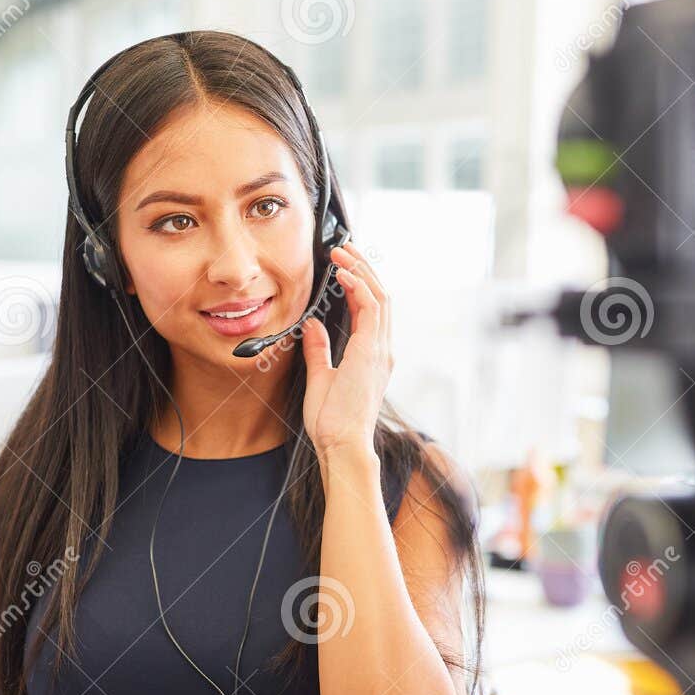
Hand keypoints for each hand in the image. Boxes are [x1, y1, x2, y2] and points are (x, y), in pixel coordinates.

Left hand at [301, 242, 391, 459]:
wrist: (342, 445)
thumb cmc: (332, 422)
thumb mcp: (320, 377)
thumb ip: (319, 349)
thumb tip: (312, 324)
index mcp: (372, 356)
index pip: (371, 309)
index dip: (359, 283)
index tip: (341, 266)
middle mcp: (382, 350)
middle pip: (381, 297)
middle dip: (362, 268)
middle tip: (342, 249)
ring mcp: (380, 351)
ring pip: (380, 297)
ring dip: (361, 271)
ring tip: (342, 254)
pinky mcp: (372, 352)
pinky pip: (372, 310)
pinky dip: (360, 287)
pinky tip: (344, 275)